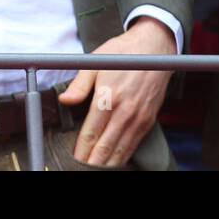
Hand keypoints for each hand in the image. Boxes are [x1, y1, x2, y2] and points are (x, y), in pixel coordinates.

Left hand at [58, 17, 177, 166]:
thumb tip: (64, 100)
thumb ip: (79, 85)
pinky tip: (114, 163)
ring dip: (107, 164)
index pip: (91, 132)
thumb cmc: (122, 53)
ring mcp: (138, 117)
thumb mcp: (95, 62)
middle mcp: (125, 110)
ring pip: (121, 150)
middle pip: (106, 146)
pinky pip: (133, 144)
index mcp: (108, 96)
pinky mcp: (148, 119)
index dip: (81, 150)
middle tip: (80, 169)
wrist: (154, 48)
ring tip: (95, 170)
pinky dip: (123, 157)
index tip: (73, 159)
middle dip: (92, 162)